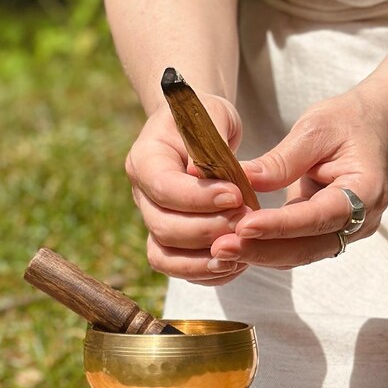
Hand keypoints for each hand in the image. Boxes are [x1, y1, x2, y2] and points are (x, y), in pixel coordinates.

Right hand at [125, 92, 250, 284]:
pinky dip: (206, 273)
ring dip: (205, 260)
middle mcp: (142, 195)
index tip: (234, 195)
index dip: (198, 198)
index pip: (163, 187)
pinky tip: (237, 264)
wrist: (198, 133)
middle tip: (246, 220)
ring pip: (165, 256)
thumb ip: (207, 141)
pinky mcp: (168, 242)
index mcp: (145, 159)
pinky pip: (178, 269)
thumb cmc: (206, 120)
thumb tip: (197, 174)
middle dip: (207, 230)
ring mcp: (153, 221)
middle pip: (163, 228)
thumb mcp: (212, 115)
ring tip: (242, 250)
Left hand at [210, 85, 387, 268]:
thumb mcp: (314, 129)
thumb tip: (242, 180)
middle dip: (262, 250)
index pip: (318, 217)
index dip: (280, 226)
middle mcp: (361, 221)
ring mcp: (347, 233)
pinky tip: (237, 246)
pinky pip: (296, 249)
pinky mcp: (328, 235)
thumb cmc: (345, 123)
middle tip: (222, 248)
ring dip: (260, 255)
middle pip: (308, 247)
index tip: (243, 227)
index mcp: (365, 191)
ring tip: (221, 250)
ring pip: (299, 255)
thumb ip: (281, 161)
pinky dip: (267, 250)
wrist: (369, 128)